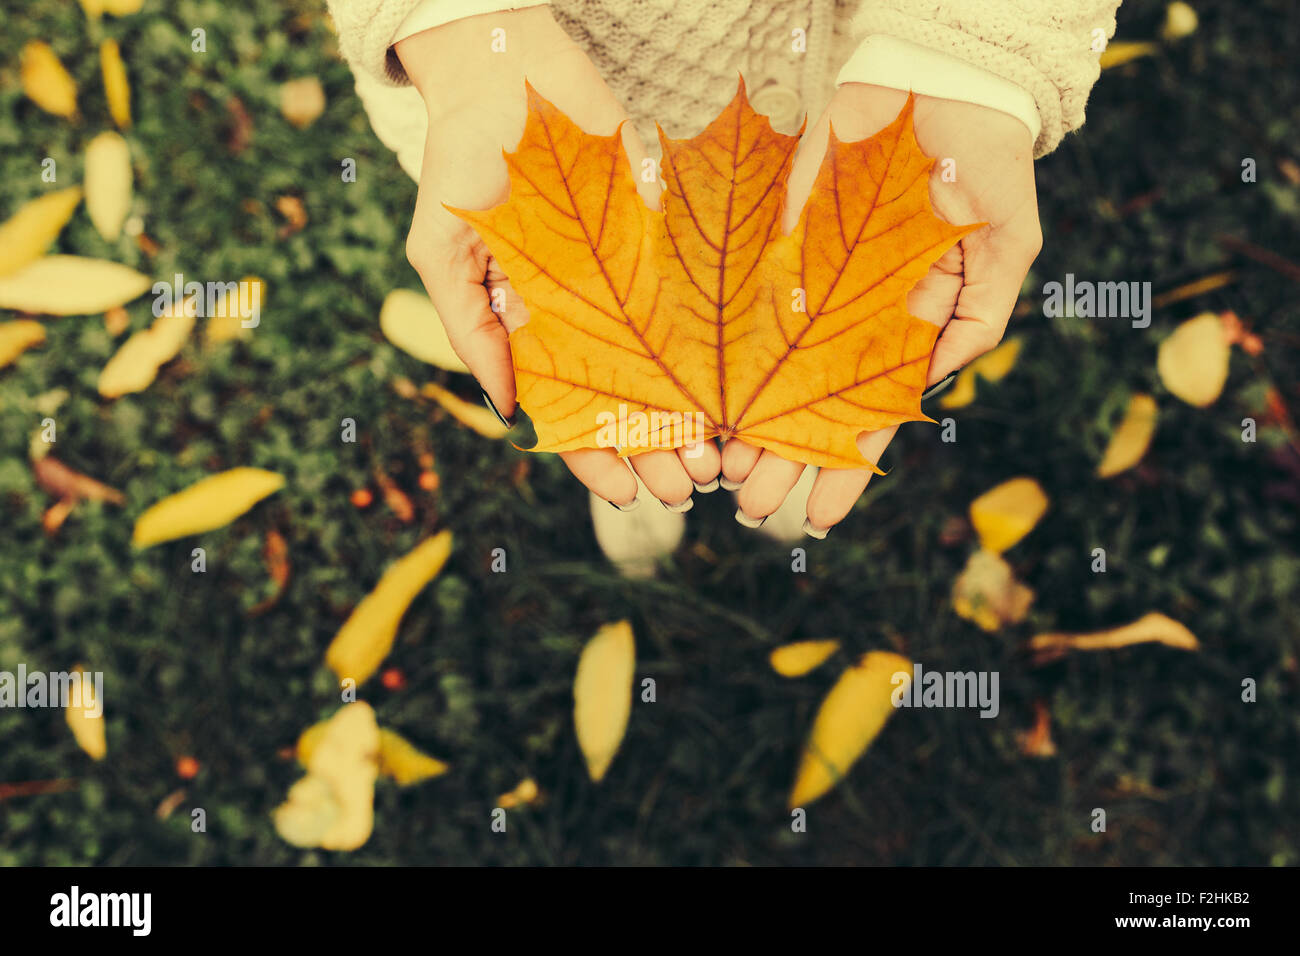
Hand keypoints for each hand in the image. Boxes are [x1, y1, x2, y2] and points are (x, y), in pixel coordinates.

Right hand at [397, 7, 722, 508]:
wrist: (508, 72)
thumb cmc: (462, 165)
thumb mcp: (443, 254)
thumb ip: (472, 331)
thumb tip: (509, 414)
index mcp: (534, 335)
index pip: (567, 415)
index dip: (594, 459)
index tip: (625, 496)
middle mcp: (588, 321)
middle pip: (630, 404)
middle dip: (658, 450)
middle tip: (691, 484)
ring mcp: (631, 288)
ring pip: (671, 369)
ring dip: (694, 417)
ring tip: (721, 456)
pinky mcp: (669, 248)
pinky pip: (699, 307)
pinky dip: (723, 352)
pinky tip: (747, 387)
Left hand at [722, 84, 1042, 534]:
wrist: (935, 80)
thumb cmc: (984, 165)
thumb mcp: (1005, 247)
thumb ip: (976, 319)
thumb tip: (926, 386)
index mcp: (900, 334)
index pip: (868, 418)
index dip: (845, 470)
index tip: (821, 518)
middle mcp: (845, 322)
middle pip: (805, 407)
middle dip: (781, 461)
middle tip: (752, 508)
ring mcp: (802, 289)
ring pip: (762, 371)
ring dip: (741, 423)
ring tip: (718, 472)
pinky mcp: (767, 249)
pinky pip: (734, 308)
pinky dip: (713, 356)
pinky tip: (694, 397)